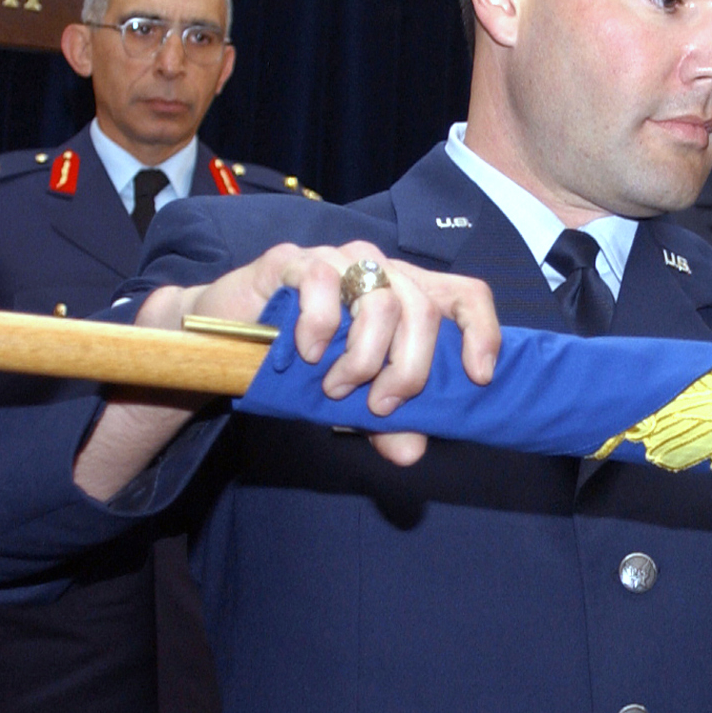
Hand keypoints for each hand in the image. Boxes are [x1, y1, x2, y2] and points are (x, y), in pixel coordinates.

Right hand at [134, 242, 498, 466]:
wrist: (228, 335)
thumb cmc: (306, 361)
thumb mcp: (354, 399)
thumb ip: (387, 422)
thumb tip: (410, 452)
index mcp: (410, 295)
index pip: (467, 295)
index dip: (483, 332)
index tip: (478, 377)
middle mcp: (383, 270)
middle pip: (425, 310)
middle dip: (410, 369)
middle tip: (380, 406)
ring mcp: (342, 260)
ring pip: (382, 301)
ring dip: (363, 358)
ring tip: (335, 388)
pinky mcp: (297, 261)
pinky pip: (325, 287)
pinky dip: (321, 329)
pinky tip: (306, 355)